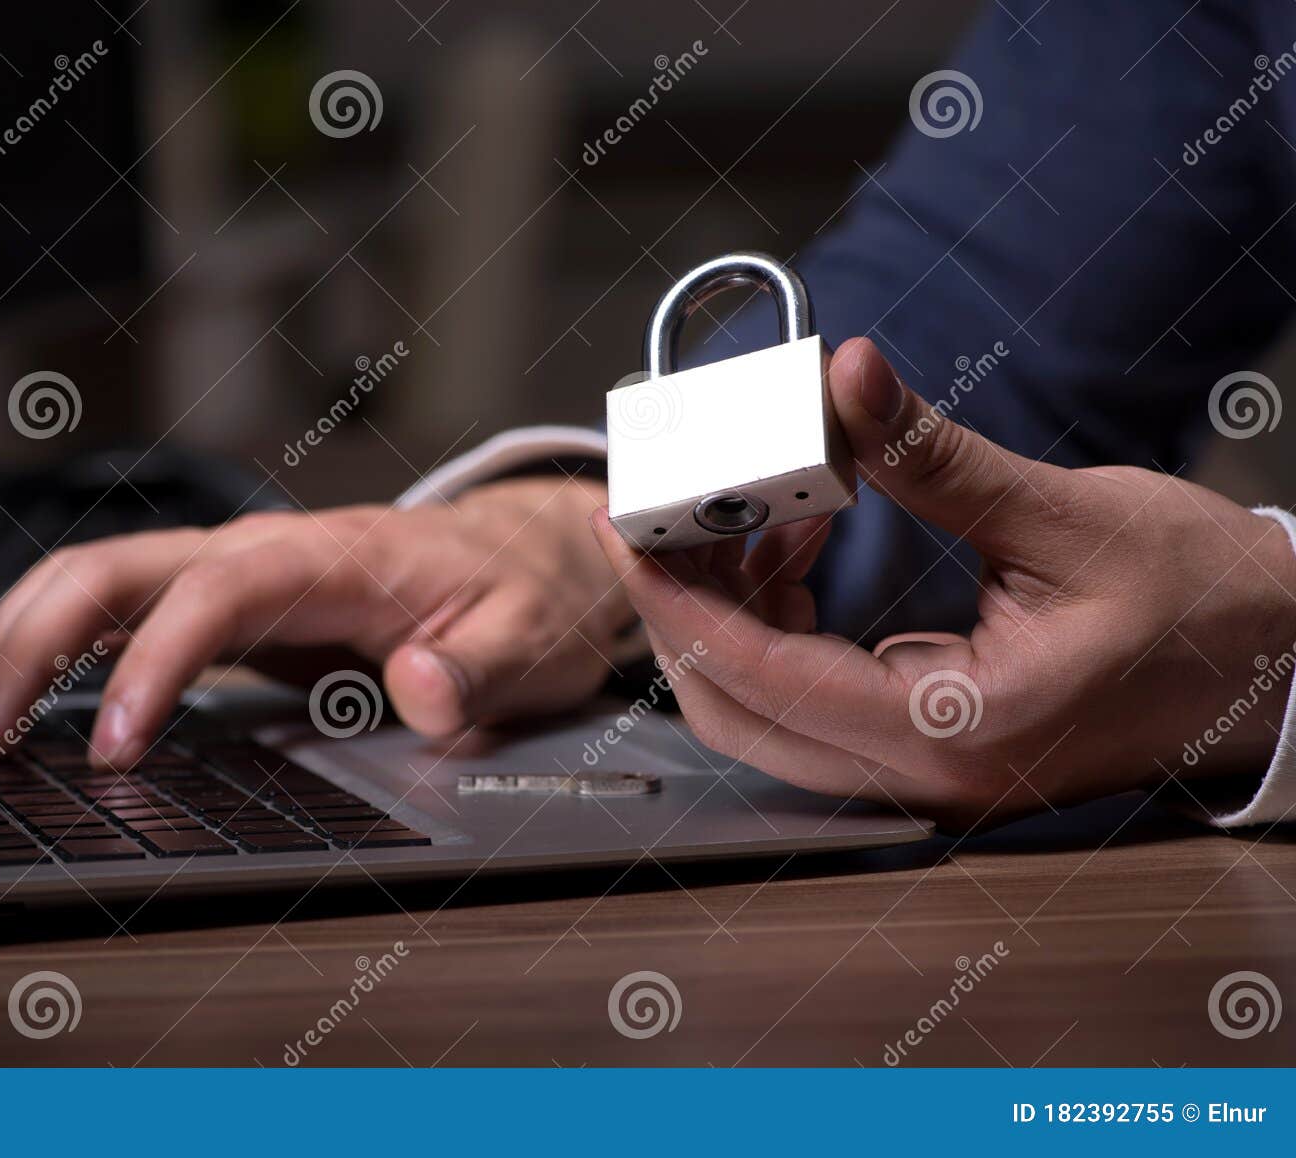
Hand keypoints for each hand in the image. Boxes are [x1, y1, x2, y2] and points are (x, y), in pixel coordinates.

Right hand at [0, 476, 633, 766]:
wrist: (525, 553)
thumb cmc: (521, 592)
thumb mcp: (526, 638)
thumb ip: (478, 670)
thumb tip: (418, 692)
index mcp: (327, 557)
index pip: (211, 595)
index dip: (152, 666)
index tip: (115, 748)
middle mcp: (263, 551)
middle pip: (114, 568)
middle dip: (32, 644)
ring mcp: (235, 572)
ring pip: (96, 580)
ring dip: (19, 645)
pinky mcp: (226, 603)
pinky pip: (118, 611)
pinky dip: (53, 651)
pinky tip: (16, 704)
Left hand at [591, 338, 1295, 830]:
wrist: (1285, 663)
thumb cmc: (1207, 601)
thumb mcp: (1069, 515)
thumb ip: (935, 456)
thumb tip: (846, 375)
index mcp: (958, 730)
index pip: (765, 679)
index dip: (679, 602)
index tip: (627, 533)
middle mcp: (926, 774)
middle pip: (740, 714)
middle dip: (686, 611)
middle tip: (663, 515)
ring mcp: (924, 772)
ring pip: (766, 715)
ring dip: (733, 615)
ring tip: (752, 510)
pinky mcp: (927, 747)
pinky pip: (812, 701)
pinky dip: (780, 626)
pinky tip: (798, 547)